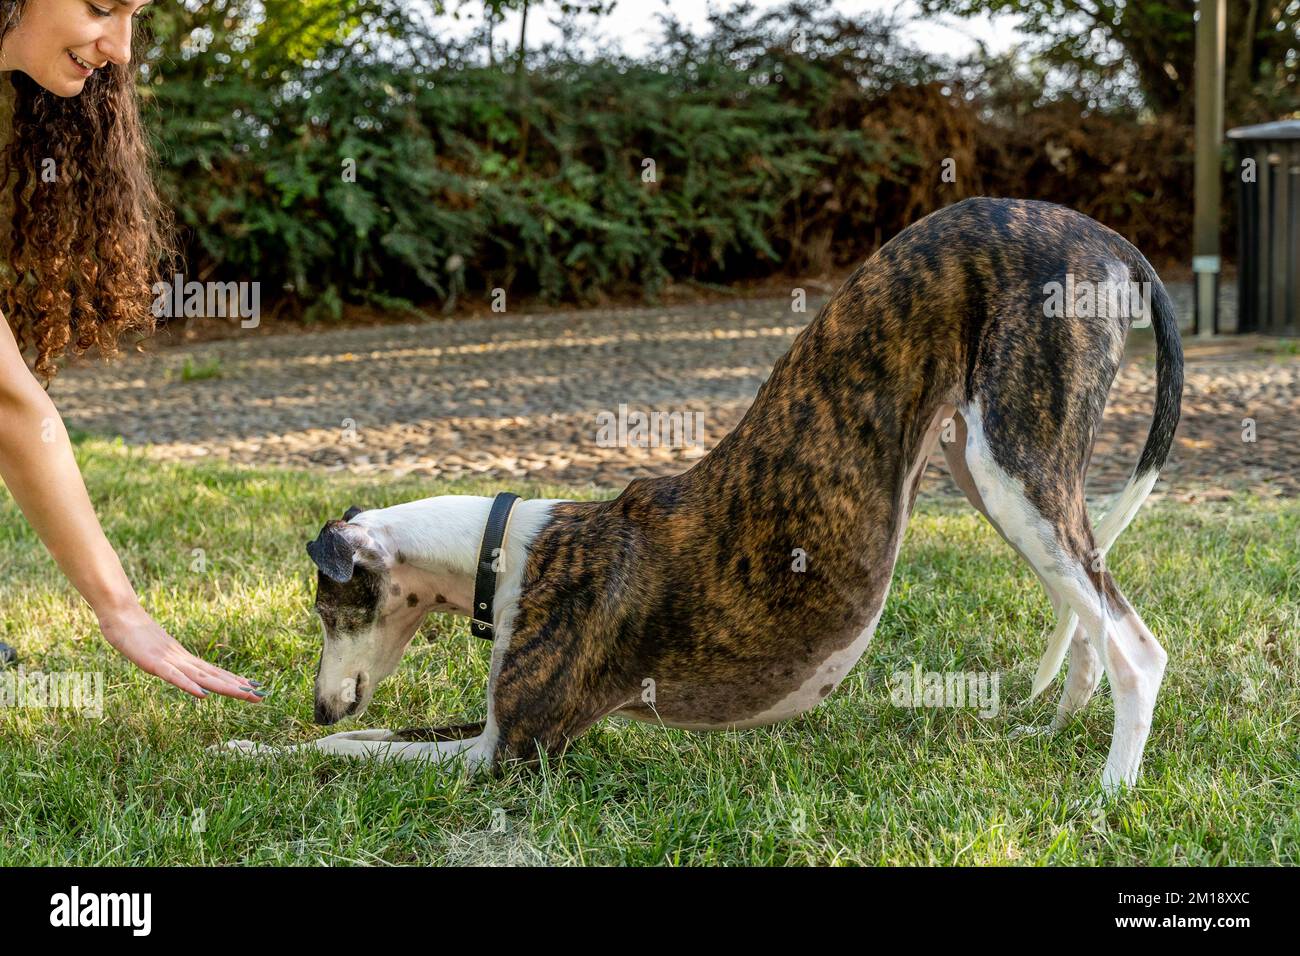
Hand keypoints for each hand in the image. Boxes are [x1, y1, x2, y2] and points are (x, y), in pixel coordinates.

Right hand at [98, 602, 264, 701]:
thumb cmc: (134, 633)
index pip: (213, 672)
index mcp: (182, 659)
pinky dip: (189, 685)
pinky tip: (203, 694)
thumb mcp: (155, 651)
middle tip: (261, 695)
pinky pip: (174, 677)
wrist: (120, 613)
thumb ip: (167, 661)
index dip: (233, 681)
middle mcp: (182, 659)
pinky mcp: (153, 663)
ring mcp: (169, 661)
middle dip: (237, 686)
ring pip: (201, 677)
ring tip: (245, 693)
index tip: (253, 688)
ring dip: (223, 686)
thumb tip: (179, 668)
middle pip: (214, 676)